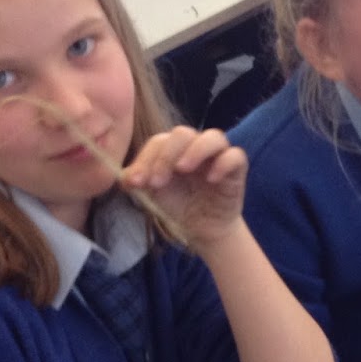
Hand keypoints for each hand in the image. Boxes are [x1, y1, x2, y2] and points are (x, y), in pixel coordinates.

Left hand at [122, 126, 246, 251]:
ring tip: (183, 169)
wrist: (203, 228)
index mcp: (173, 149)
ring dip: (196, 150)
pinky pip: (235, 156)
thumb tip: (124, 178)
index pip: (159, 142)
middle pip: (183, 133)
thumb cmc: (178, 205)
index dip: (146, 159)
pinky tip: (212, 180)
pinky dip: (223, 163)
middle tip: (158, 182)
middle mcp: (195, 146)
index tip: (137, 183)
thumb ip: (138, 181)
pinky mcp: (236, 168)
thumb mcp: (152, 195)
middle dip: (166, 156)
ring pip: (214, 136)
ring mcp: (218, 155)